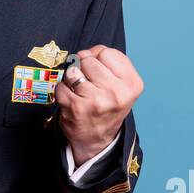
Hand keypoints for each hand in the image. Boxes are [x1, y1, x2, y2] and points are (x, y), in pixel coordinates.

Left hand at [54, 44, 143, 166]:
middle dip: (84, 68)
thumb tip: (87, 52)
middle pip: (88, 59)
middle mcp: (117, 93)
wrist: (97, 140)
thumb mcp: (121, 84)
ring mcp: (96, 101)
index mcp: (132, 84)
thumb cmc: (107, 105)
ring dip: (72, 79)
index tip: (99, 72)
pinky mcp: (77, 108)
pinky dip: (62, 91)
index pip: (105, 52)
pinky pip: (61, 85)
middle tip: (89, 84)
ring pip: (73, 71)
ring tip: (80, 92)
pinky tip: (72, 101)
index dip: (98, 58)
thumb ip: (108, 61)